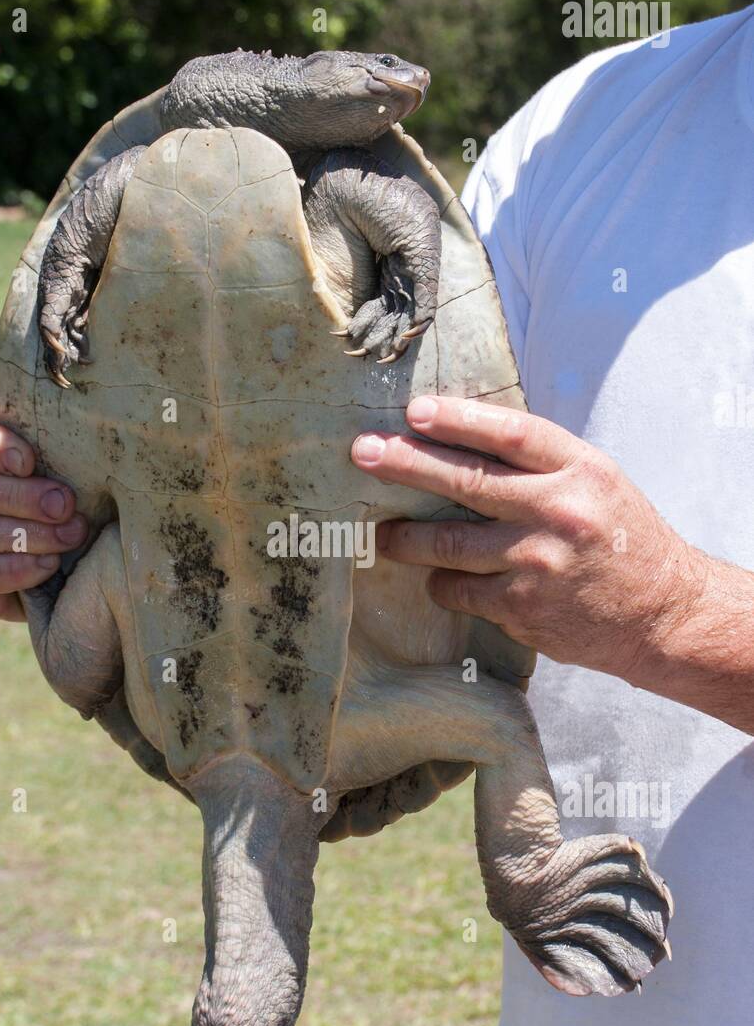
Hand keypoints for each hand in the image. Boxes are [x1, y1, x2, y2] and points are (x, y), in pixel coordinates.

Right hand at [0, 406, 85, 621]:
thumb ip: (64, 450)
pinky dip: (15, 569)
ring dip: (24, 536)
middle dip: (19, 497)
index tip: (29, 462)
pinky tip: (48, 564)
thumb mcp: (73, 467)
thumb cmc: (76, 496)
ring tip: (69, 536)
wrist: (77, 560)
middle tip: (64, 506)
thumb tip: (86, 443)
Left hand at [351, 395, 705, 684]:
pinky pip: (459, 590)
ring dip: (405, 539)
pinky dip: (443, 584)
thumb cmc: (618, 539)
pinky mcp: (521, 609)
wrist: (662, 615)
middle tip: (363, 453)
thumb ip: (539, 463)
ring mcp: (537, 562)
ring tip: (384, 535)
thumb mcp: (594, 482)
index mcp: (580, 469)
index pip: (510, 433)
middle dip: (405, 464)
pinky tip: (440, 580)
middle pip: (466, 481)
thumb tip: (456, 439)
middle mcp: (558, 511)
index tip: (414, 410)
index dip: (459, 418)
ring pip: (447, 545)